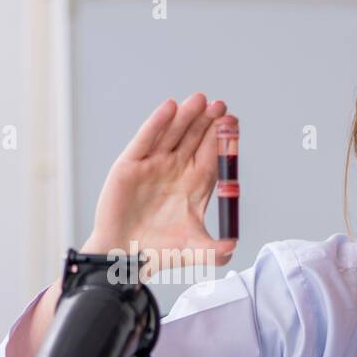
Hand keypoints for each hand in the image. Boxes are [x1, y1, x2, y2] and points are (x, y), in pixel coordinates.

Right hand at [83, 93, 237, 278]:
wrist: (123, 257)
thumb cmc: (158, 253)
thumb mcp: (192, 251)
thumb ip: (214, 251)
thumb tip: (233, 248)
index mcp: (194, 186)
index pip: (212, 155)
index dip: (222, 138)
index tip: (233, 121)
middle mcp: (175, 171)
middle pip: (194, 139)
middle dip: (207, 121)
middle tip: (219, 105)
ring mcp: (153, 165)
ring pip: (172, 134)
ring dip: (185, 116)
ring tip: (199, 100)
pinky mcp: (130, 165)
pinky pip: (145, 139)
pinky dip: (157, 123)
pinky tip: (169, 108)